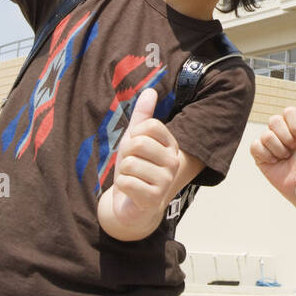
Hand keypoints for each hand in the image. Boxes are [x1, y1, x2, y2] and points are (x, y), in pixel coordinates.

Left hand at [111, 88, 180, 224]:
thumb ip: (143, 116)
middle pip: (137, 143)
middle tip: (132, 166)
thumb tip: (150, 90)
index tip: (137, 149)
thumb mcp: (136, 140)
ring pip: (129, 164)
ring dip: (123, 173)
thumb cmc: (136, 169)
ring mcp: (166, 181)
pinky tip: (131, 192)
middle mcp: (173, 162)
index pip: (148, 125)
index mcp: (171, 145)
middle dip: (126, 155)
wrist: (133, 204)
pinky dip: (122, 187)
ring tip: (133, 180)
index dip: (134, 135)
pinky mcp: (154, 198)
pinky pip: (126, 182)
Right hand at [250, 101, 295, 202]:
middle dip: (287, 140)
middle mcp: (280, 129)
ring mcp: (268, 140)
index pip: (289, 111)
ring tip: (285, 158)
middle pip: (274, 120)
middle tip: (293, 151)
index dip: (295, 126)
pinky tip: (274, 162)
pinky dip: (267, 156)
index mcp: (294, 124)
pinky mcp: (258, 152)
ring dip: (279, 151)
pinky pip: (255, 146)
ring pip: (266, 135)